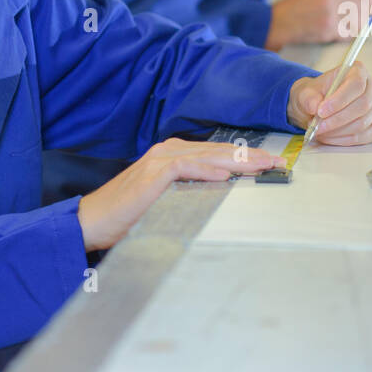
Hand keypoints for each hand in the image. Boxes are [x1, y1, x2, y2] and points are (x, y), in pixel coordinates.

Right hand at [77, 139, 283, 251]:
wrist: (93, 220)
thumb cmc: (130, 214)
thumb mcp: (169, 199)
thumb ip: (193, 190)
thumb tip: (225, 192)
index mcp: (175, 154)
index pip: (218, 154)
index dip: (247, 158)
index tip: (272, 164)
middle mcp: (169, 151)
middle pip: (218, 152)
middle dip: (251, 157)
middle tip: (278, 163)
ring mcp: (160, 160)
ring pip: (207, 156)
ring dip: (237, 161)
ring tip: (261, 166)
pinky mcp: (152, 174)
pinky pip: (183, 168)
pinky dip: (205, 171)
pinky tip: (225, 176)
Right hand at [264, 0, 371, 49]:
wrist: (276, 22)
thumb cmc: (297, 6)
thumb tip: (368, 2)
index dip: (369, 0)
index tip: (366, 8)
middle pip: (366, 6)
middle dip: (364, 16)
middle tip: (357, 23)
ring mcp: (330, 9)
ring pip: (359, 21)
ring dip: (355, 28)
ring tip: (341, 28)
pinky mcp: (327, 27)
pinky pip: (348, 34)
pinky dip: (344, 37)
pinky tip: (332, 34)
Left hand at [287, 61, 371, 145]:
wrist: (318, 107)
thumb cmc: (315, 95)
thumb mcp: (306, 92)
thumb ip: (308, 98)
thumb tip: (314, 106)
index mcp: (358, 71)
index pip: (356, 84)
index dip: (340, 100)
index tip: (321, 111)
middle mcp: (371, 87)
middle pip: (363, 105)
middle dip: (338, 119)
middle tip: (318, 126)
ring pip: (362, 123)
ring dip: (338, 131)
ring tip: (320, 131)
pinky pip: (363, 136)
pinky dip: (343, 140)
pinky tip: (329, 137)